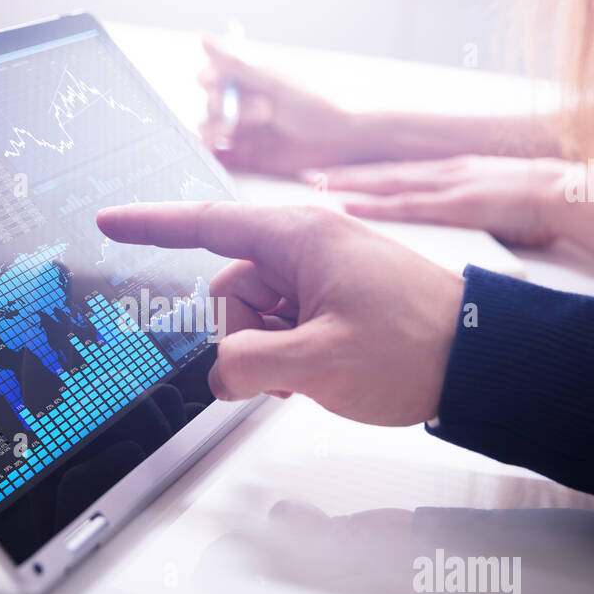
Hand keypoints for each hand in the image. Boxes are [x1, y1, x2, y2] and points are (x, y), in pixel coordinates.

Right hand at [96, 201, 464, 425]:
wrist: (483, 361)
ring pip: (254, 315)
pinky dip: (287, 354)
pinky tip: (317, 373)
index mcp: (299, 237)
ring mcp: (322, 276)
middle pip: (229, 289)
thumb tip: (216, 373)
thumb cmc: (417, 345)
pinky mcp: (335, 302)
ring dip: (267, 352)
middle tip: (284, 367)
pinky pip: (283, 325)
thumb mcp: (318, 362)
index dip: (151, 226)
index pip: (207, 225)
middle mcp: (307, 248)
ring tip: (312, 373)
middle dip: (239, 336)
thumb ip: (247, 366)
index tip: (110, 220)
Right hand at [198, 39, 362, 175]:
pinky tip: (225, 149)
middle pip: (209, 103)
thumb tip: (201, 38)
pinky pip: (221, 155)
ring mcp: (245, 130)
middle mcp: (243, 102)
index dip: (209, 79)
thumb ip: (236, 65)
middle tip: (260, 109)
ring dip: (217, 128)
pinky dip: (216, 153)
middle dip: (223, 106)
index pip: (211, 76)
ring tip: (240, 130)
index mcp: (248, 79)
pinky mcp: (248, 156)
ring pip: (210, 129)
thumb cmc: (315, 104)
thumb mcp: (274, 83)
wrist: (343, 140)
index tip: (218, 83)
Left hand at [312, 154, 576, 246]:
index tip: (332, 177)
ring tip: (312, 187)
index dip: (364, 176)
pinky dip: (371, 208)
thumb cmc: (547, 207)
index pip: (401, 175)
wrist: (576, 196)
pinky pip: (404, 207)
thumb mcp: (503, 203)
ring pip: (385, 185)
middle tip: (305, 176)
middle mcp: (447, 172)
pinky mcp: (456, 205)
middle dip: (344, 175)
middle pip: (383, 174)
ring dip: (347, 186)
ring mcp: (450, 186)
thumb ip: (476, 212)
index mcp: (458, 173)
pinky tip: (343, 210)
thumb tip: (457, 232)